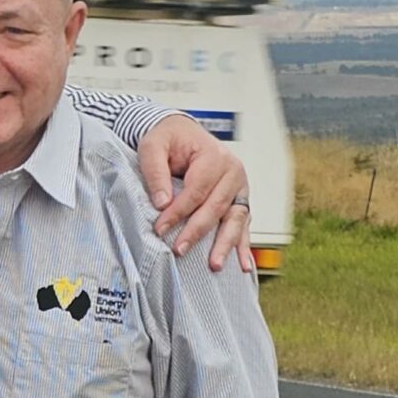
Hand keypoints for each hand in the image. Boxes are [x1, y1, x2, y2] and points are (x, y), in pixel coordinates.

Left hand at [138, 117, 254, 270]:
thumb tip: (162, 202)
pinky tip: (243, 264)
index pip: (197, 190)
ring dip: (225, 244)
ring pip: (235, 219)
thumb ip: (155, 172)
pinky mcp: (239, 199)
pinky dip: (243, 245)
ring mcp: (239, 187)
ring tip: (214, 265)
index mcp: (214, 156)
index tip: (160, 228)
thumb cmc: (169, 139)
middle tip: (180, 250)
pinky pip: (243, 224)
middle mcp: (232, 172)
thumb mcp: (153, 146)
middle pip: (216, 207)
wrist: (181, 132)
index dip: (178, 211)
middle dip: (197, 231)